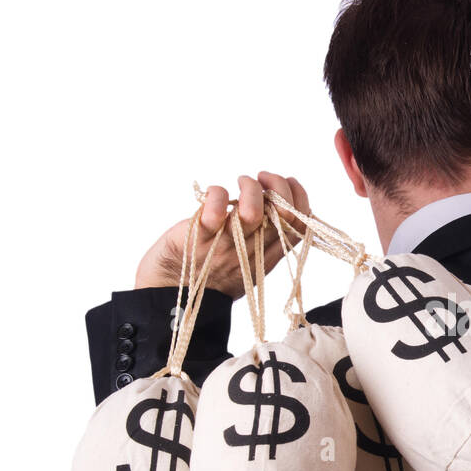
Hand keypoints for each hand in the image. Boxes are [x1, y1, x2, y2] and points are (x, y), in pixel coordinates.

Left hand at [134, 172, 311, 298]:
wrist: (169, 292)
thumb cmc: (207, 269)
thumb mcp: (246, 260)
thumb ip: (262, 238)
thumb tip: (279, 204)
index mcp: (266, 257)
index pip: (299, 228)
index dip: (301, 201)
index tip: (288, 184)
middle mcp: (252, 252)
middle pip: (283, 216)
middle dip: (279, 186)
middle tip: (263, 178)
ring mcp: (227, 246)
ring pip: (253, 213)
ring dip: (250, 188)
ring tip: (241, 181)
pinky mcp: (199, 238)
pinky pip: (214, 212)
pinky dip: (217, 195)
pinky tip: (213, 193)